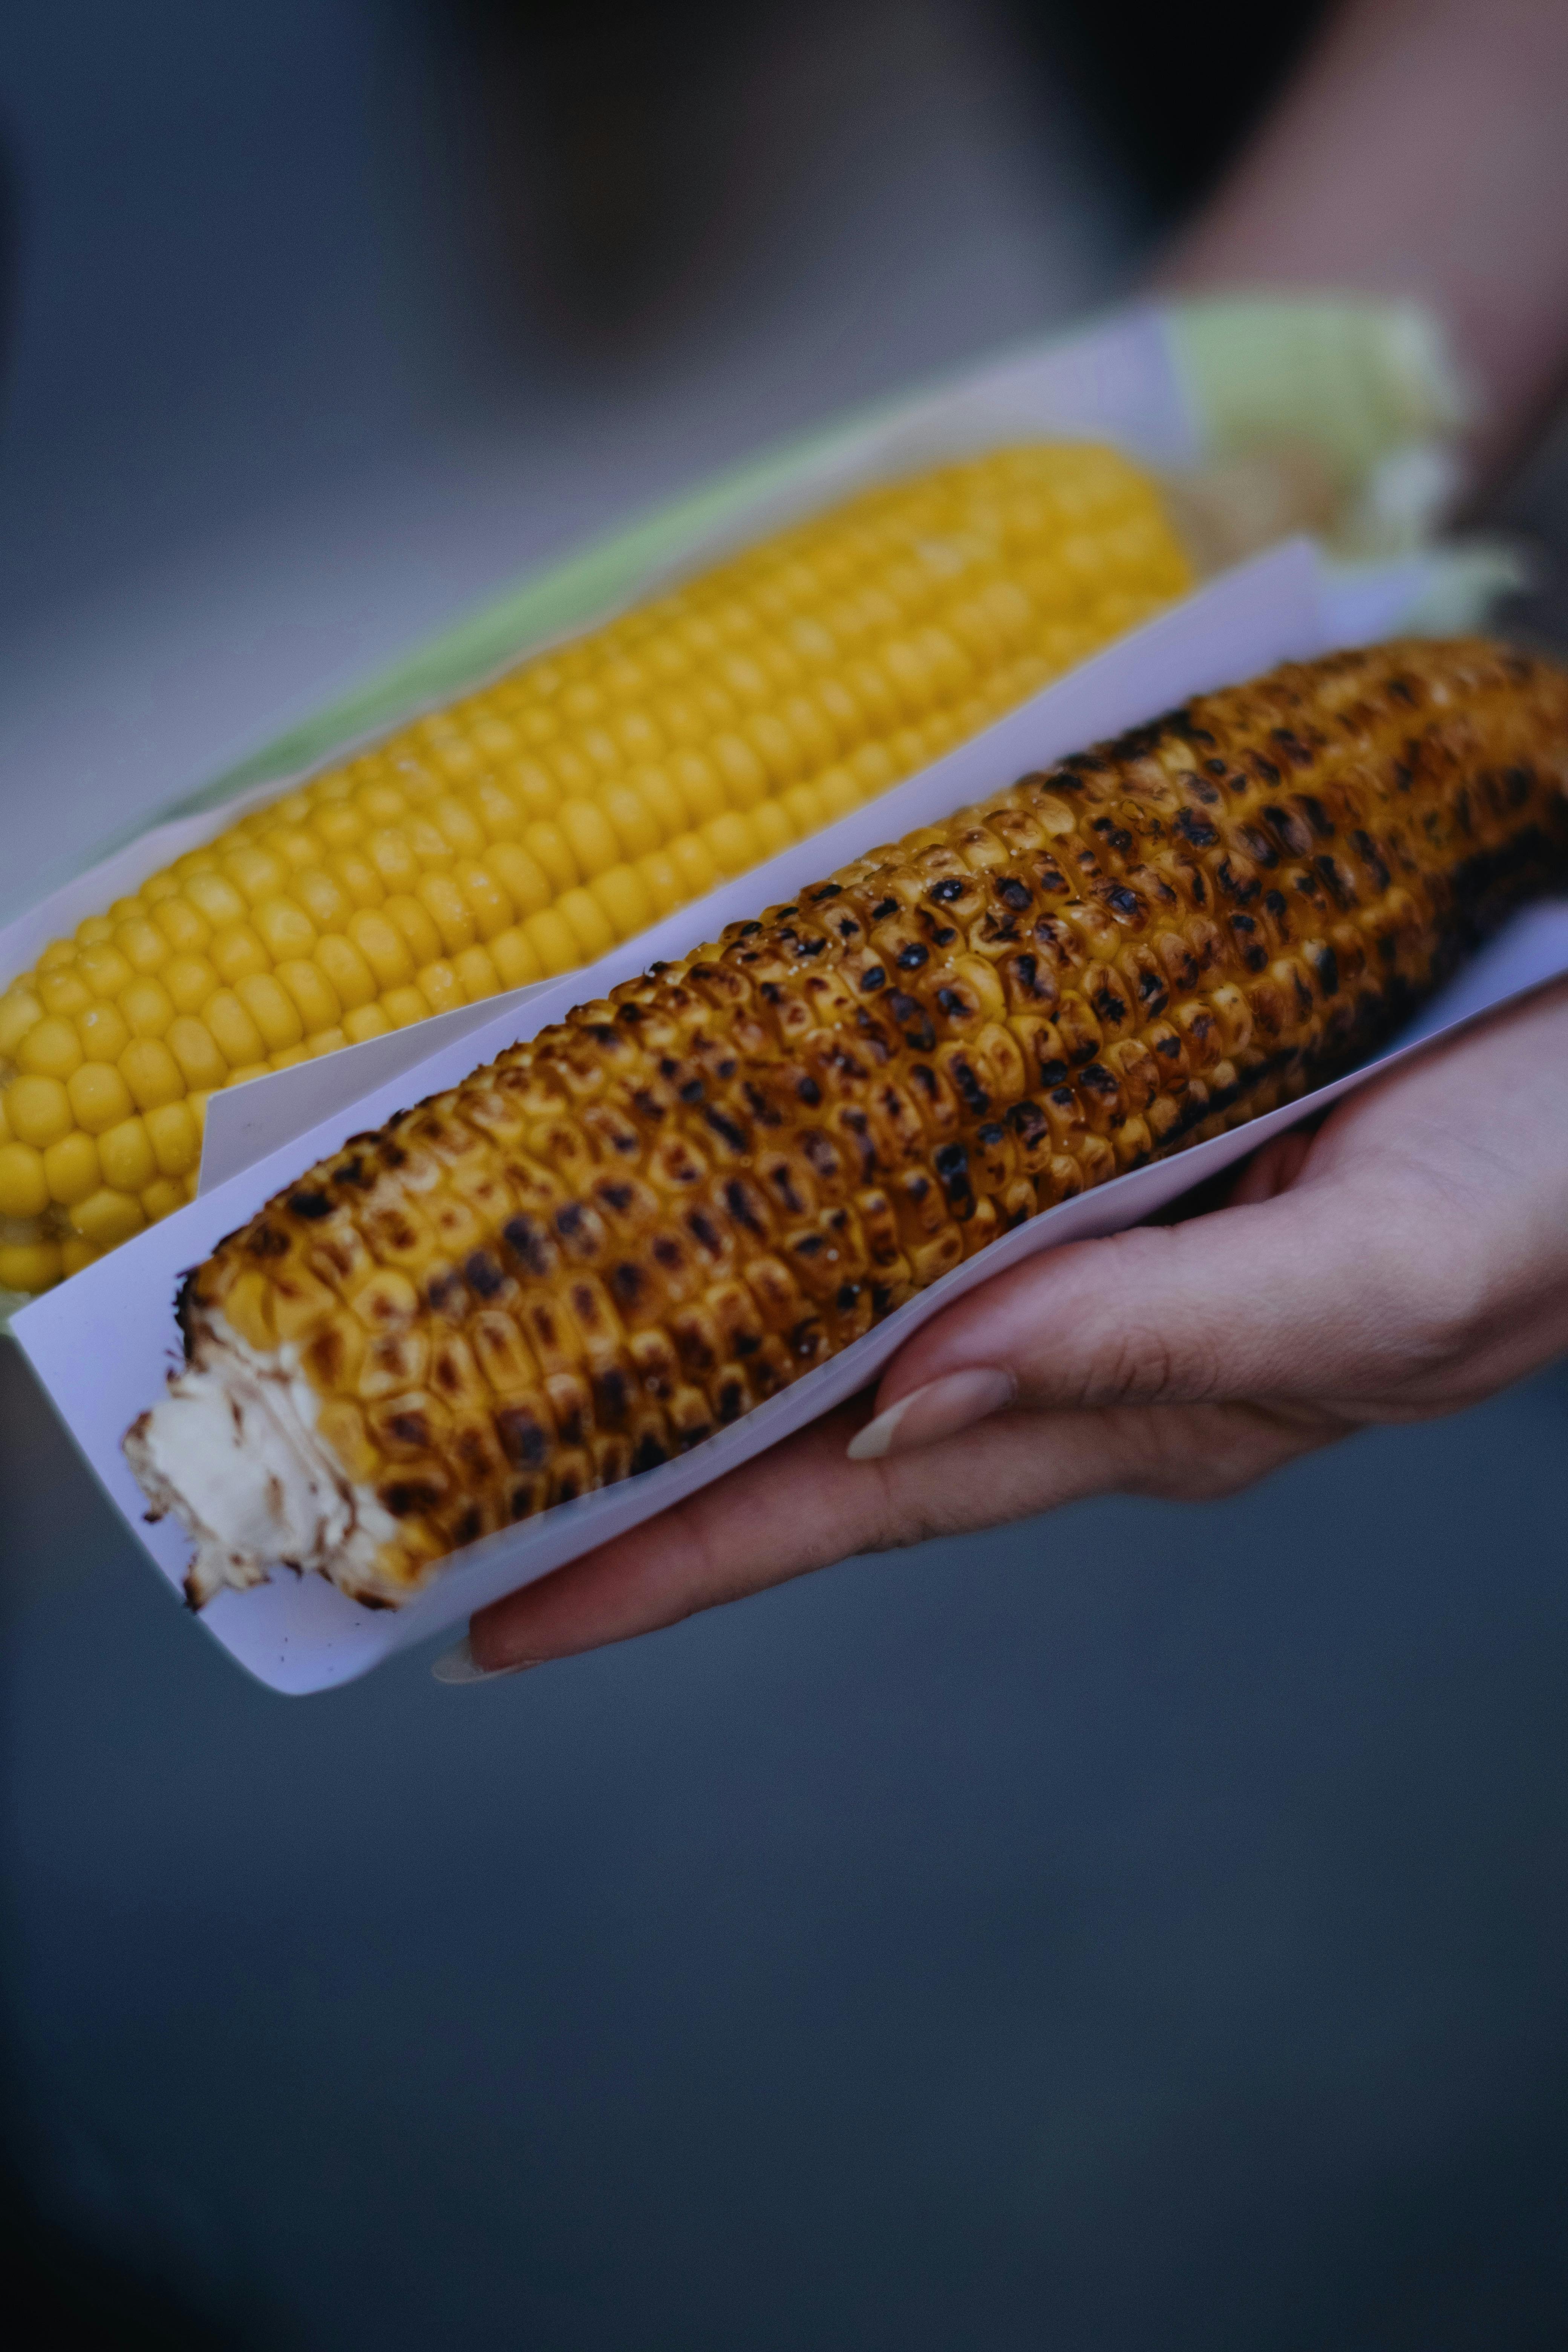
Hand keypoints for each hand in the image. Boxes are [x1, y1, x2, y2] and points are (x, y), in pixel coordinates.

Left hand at [460, 980, 1567, 1675]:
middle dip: (640, 1483)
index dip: (672, 1562)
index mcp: (1146, 1409)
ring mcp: (1100, 1256)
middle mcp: (1093, 1351)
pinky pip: (923, 1207)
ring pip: (856, 1319)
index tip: (498, 1619)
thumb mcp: (1380, 1275)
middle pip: (820, 1436)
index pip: (853, 1505)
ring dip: (704, 1348)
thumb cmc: (1551, 1179)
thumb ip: (1163, 1339)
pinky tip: (733, 1199)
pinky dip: (808, 1215)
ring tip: (535, 1361)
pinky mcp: (1120, 1155)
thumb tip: (919, 1395)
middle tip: (453, 1498)